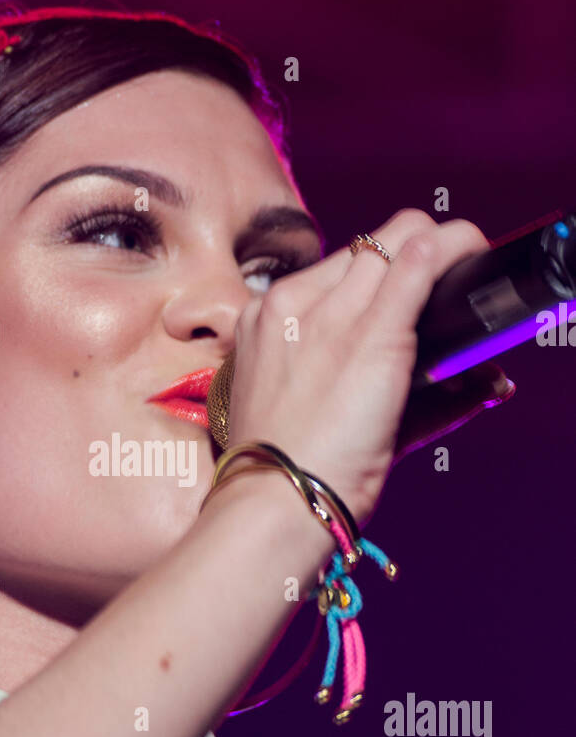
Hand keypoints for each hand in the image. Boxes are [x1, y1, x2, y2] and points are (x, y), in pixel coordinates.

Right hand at [223, 209, 501, 526]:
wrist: (274, 500)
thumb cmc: (287, 472)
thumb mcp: (304, 414)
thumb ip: (356, 382)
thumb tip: (448, 379)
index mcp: (268, 319)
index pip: (336, 265)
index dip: (380, 268)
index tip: (405, 285)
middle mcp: (293, 304)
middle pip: (368, 242)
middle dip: (416, 247)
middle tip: (450, 269)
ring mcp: (332, 315)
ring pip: (398, 236)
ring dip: (443, 244)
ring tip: (467, 261)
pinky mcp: (373, 335)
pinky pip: (418, 265)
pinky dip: (452, 251)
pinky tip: (469, 253)